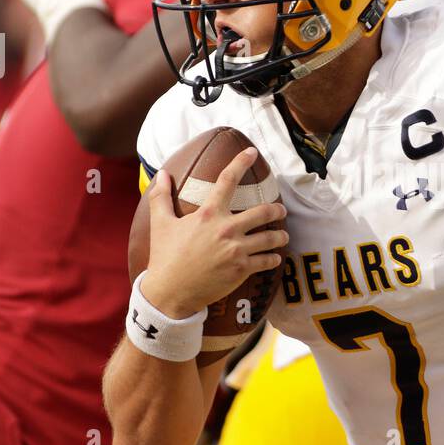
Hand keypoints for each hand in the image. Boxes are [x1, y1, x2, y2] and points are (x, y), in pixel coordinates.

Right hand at [140, 148, 287, 318]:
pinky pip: (267, 261)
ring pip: (271, 238)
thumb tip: (162, 173)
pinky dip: (273, 258)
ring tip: (282, 236)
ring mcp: (237, 250)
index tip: (252, 152)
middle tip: (280, 210)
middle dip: (276, 210)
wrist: (170, 292)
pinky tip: (274, 258)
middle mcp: (226, 229)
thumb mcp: (160, 223)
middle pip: (263, 212)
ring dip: (280, 236)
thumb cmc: (165, 256)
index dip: (241, 162)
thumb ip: (161, 196)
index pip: (227, 180)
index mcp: (208, 214)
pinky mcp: (242, 270)